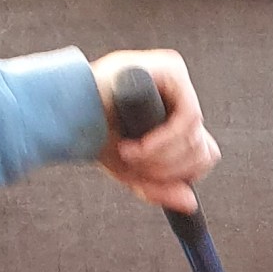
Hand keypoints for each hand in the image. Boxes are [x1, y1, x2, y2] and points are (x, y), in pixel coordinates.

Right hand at [91, 49, 220, 212]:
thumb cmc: (98, 136)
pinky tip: (139, 146)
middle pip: (201, 148)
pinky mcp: (171, 68)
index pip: (204, 154)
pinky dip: (166, 140)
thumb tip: (190, 203)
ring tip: (129, 154)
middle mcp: (180, 97)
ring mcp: (178, 80)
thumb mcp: (133, 173)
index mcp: (177, 119)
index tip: (151, 177)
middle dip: (168, 169)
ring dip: (162, 157)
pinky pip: (188, 116)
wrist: (67, 113)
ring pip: (195, 135)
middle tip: (135, 166)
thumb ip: (162, 190)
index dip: (183, 173)